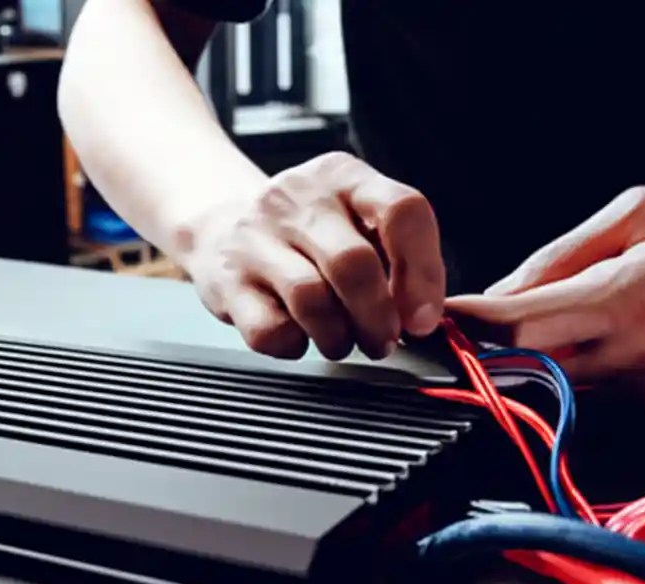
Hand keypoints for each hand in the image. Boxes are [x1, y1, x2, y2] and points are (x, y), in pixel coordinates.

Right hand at [177, 152, 445, 360]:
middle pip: (354, 263)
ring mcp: (255, 237)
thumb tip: (425, 316)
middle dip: (379, 318)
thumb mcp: (352, 219)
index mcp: (343, 176)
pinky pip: (270, 330)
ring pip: (312, 300)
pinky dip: (295, 346)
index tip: (423, 317)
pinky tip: (299, 336)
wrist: (219, 226)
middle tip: (383, 340)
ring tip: (342, 342)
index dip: (423, 272)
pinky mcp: (226, 280)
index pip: (401, 210)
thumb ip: (395, 257)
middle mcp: (297, 198)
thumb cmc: (304, 234)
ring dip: (338, 337)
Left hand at [448, 186, 644, 396]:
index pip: (529, 323)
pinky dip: (562, 361)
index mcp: (635, 295)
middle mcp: (640, 349)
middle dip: (489, 344)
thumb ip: (559, 256)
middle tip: (458, 324)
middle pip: (533, 362)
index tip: (444, 314)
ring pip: (555, 379)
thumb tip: (499, 292)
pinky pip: (585, 383)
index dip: (476, 322)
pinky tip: (568, 334)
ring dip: (525, 355)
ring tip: (516, 320)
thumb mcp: (632, 212)